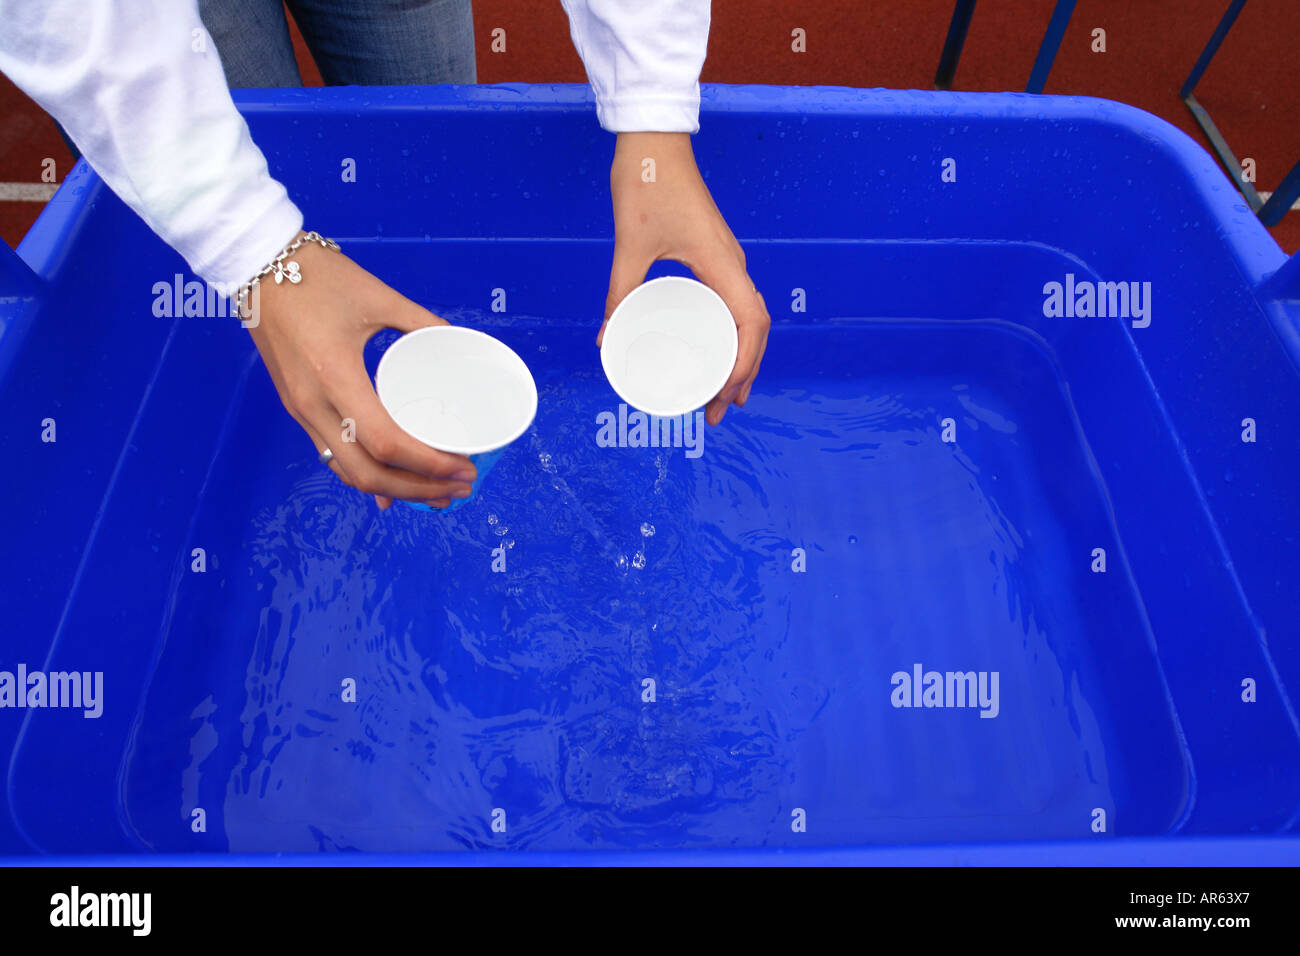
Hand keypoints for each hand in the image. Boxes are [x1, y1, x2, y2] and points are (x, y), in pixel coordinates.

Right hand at [246, 233, 476, 509]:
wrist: (258, 266)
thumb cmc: (317, 276)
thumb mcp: (378, 296)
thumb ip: (421, 322)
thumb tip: (457, 342)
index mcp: (335, 375)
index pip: (385, 441)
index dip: (428, 464)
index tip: (464, 468)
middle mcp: (313, 404)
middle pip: (368, 472)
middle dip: (419, 489)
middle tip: (460, 488)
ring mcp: (301, 411)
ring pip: (349, 472)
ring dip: (395, 489)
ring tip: (435, 492)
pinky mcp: (298, 408)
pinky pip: (333, 457)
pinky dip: (366, 476)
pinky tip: (392, 488)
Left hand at [601, 132, 769, 425]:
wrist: (655, 141)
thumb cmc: (647, 184)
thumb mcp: (629, 245)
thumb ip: (619, 292)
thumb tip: (605, 339)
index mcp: (722, 264)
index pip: (751, 324)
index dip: (743, 364)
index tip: (723, 393)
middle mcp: (733, 265)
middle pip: (756, 331)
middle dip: (742, 374)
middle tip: (719, 410)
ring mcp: (728, 260)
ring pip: (749, 319)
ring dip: (742, 358)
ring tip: (724, 394)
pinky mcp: (716, 255)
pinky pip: (736, 303)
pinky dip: (733, 335)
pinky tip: (716, 351)